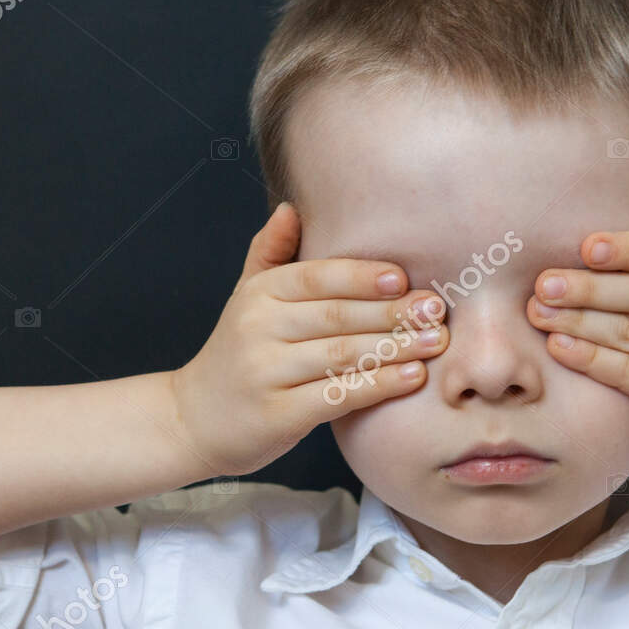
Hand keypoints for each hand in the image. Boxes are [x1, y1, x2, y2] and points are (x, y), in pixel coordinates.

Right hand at [170, 202, 447, 476]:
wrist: (193, 420)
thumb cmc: (236, 356)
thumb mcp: (245, 299)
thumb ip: (270, 254)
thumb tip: (290, 207)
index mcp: (258, 295)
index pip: (316, 277)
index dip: (361, 276)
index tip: (405, 278)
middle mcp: (258, 329)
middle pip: (336, 316)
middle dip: (391, 312)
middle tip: (436, 311)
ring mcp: (266, 373)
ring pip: (340, 355)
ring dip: (394, 348)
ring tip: (434, 342)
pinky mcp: (277, 415)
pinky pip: (337, 396)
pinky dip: (377, 386)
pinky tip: (410, 378)